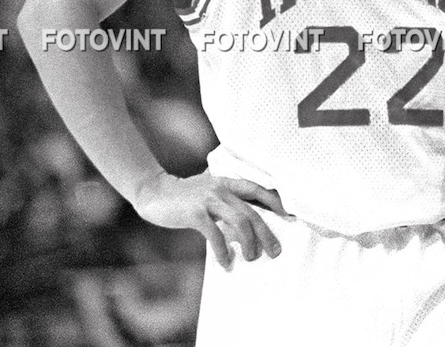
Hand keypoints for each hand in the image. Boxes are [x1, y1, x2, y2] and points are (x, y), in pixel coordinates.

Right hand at [133, 170, 291, 268]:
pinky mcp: (196, 213)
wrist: (155, 192)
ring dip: (249, 243)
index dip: (275, 202)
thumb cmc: (185, 196)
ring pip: (240, 222)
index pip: (258, 190)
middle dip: (267, 233)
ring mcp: (209, 200)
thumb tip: (245, 225)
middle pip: (252, 212)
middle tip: (275, 250)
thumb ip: (226, 201)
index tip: (289, 216)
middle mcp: (222, 189)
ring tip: (252, 258)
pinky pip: (215, 234)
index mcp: (227, 182)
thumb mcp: (209, 192)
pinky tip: (226, 262)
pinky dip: (223, 250)